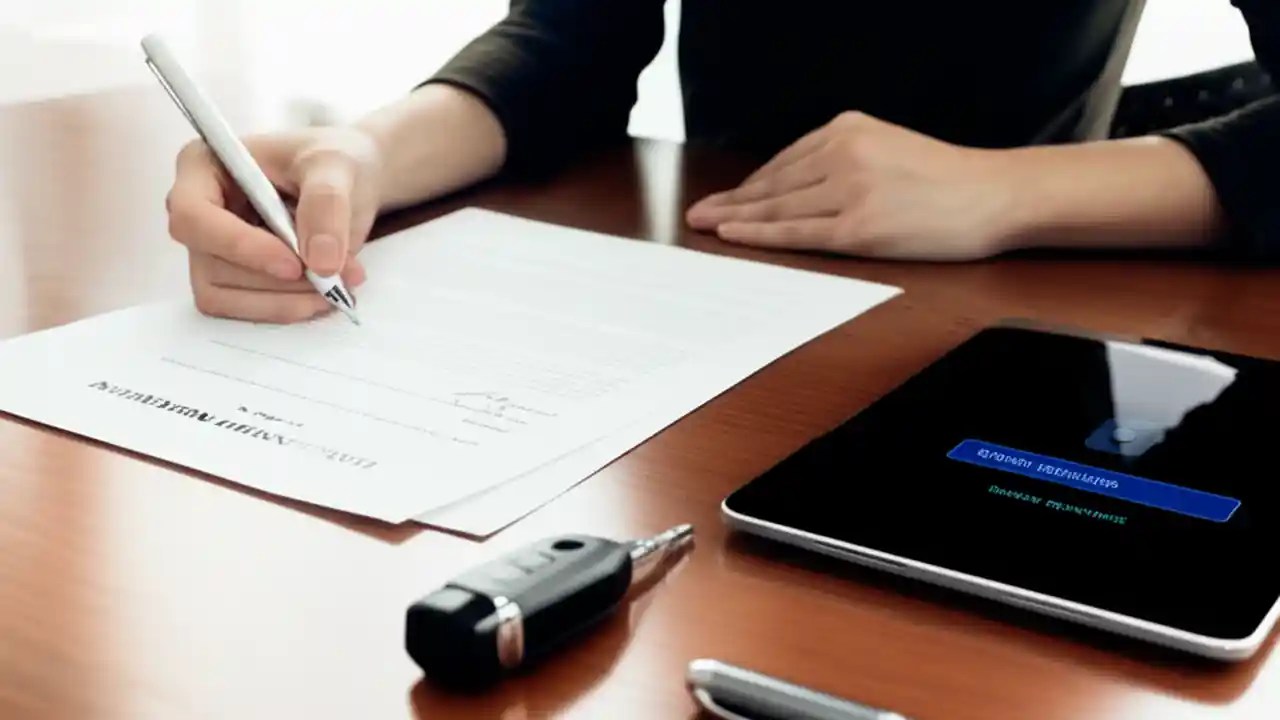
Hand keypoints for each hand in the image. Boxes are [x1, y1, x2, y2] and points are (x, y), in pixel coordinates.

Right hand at [165, 126, 382, 321]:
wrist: (349, 183)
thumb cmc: (330, 161)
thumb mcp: (336, 167)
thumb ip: (327, 205)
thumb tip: (320, 263)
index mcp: (203, 167)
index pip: (193, 216)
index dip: (240, 246)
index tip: (295, 264)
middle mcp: (197, 211)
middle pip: (210, 263)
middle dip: (276, 281)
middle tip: (336, 279)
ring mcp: (210, 249)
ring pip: (223, 295)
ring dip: (282, 301)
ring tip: (336, 289)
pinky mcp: (230, 280)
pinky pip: (242, 310)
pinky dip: (284, 310)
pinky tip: (321, 298)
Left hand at [685, 112, 1016, 260]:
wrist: (994, 195)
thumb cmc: (947, 179)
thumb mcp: (889, 148)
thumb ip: (845, 159)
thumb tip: (797, 186)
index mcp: (849, 128)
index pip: (785, 161)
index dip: (750, 185)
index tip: (725, 199)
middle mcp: (844, 151)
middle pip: (773, 183)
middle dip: (730, 201)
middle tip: (696, 214)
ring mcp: (850, 189)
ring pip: (778, 207)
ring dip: (734, 218)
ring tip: (704, 226)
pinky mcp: (859, 226)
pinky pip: (796, 233)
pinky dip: (758, 234)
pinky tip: (732, 235)